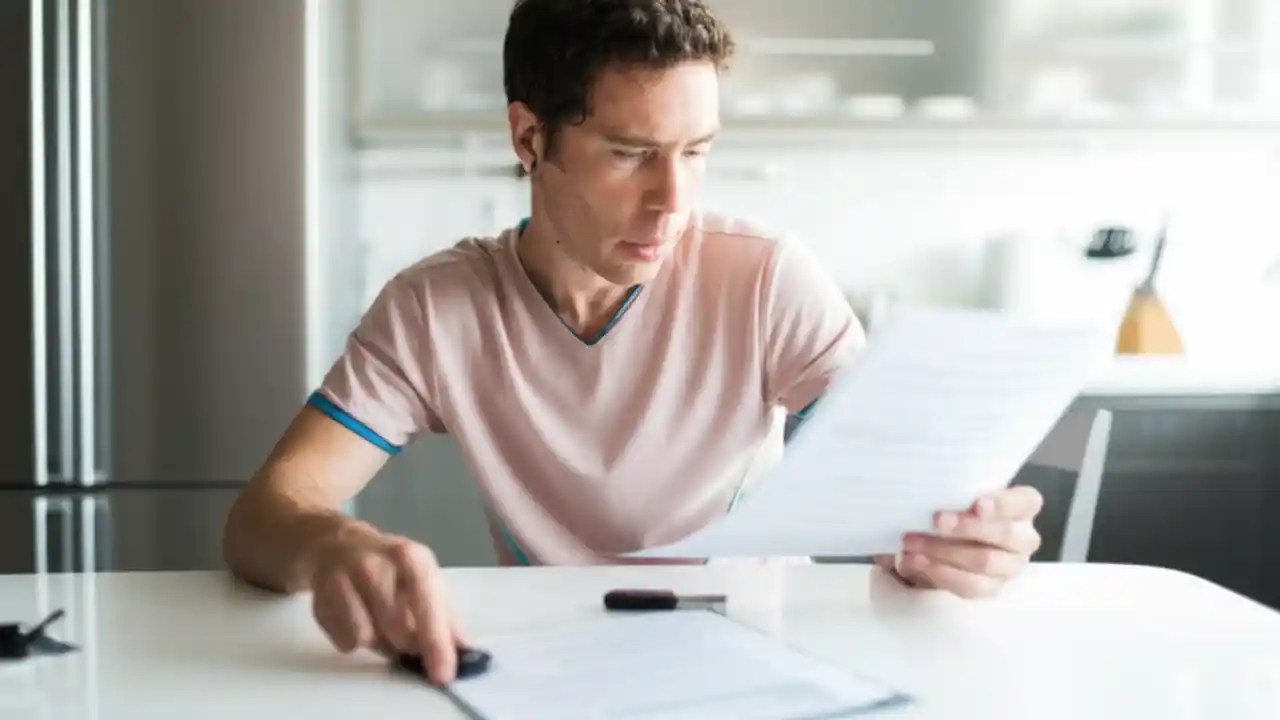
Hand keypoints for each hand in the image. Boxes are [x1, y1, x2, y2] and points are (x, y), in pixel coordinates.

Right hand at [309, 533, 467, 682]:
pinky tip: (355, 618)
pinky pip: (344, 642)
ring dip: (378, 642)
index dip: (436, 642)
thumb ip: (446, 616)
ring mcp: (343, 579)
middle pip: (398, 629)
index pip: (427, 605)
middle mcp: (375, 564)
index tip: (443, 674)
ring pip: (367, 638)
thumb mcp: (425, 579)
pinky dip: (354, 641)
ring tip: (379, 623)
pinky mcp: (320, 598)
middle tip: (407, 638)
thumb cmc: (392, 568)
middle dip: (407, 644)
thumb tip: (466, 652)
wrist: (339, 544)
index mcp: (411, 558)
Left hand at [875, 485, 1043, 597]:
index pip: (1025, 502)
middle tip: (936, 521)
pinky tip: (915, 561)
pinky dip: (939, 572)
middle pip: (1004, 534)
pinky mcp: (993, 587)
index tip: (977, 505)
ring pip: (985, 561)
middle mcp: (1024, 538)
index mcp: (1023, 506)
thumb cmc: (958, 508)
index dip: (1003, 504)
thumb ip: (953, 495)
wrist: (949, 541)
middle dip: (967, 527)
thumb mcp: (958, 496)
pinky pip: (970, 585)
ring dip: (944, 551)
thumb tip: (922, 498)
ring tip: (913, 542)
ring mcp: (1012, 566)